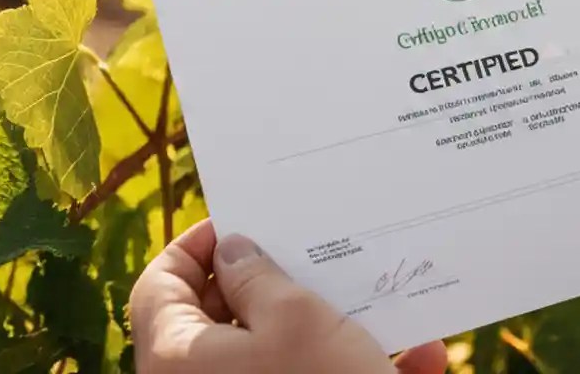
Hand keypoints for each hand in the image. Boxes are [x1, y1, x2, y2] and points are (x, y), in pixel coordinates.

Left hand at [129, 219, 447, 373]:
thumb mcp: (295, 318)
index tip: (243, 219)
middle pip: (221, 317)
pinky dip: (363, 369)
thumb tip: (235, 250)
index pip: (160, 284)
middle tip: (317, 251)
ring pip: (283, 354)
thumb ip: (257, 275)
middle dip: (278, 283)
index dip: (198, 243)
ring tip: (385, 303)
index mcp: (177, 358)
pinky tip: (419, 357)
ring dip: (338, 328)